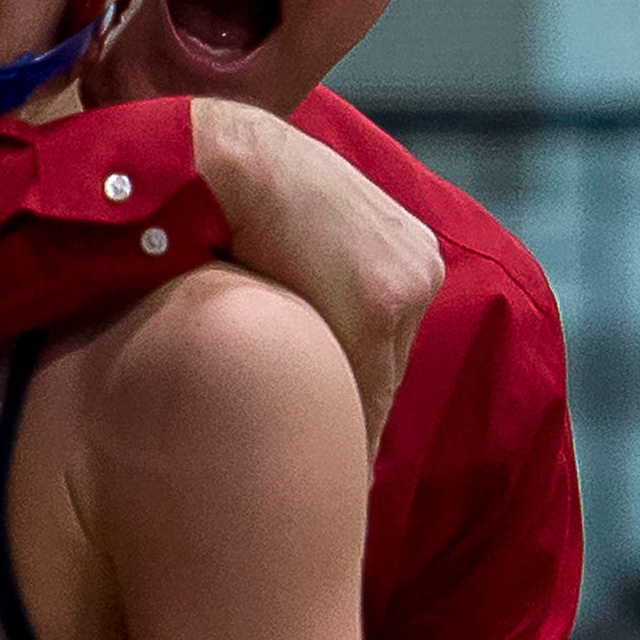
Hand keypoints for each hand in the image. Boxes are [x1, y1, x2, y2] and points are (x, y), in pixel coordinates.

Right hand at [192, 99, 442, 456]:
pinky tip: (321, 467)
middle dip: (348, 412)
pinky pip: (363, 393)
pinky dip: (342, 434)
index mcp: (403, 249)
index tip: (326, 436)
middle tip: (321, 469)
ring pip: (375, 386)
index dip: (348, 391)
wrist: (221, 159)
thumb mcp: (289, 234)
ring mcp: (406, 283)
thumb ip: (306, 281)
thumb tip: (280, 332)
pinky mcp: (379, 304)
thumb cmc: (236, 192)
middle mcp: (418, 265)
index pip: (383, 345)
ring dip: (341, 428)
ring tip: (314, 481)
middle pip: (385, 368)